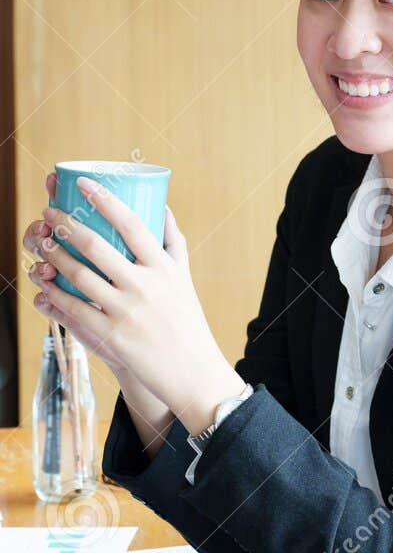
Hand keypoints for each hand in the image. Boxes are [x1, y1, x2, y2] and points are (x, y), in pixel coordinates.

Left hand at [24, 176, 243, 434]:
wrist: (191, 369)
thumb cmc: (186, 318)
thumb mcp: (184, 277)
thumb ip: (172, 241)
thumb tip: (162, 205)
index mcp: (163, 267)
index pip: (131, 224)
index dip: (104, 200)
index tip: (83, 183)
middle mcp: (145, 286)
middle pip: (96, 246)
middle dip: (66, 225)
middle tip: (50, 214)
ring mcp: (125, 312)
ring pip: (78, 276)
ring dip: (53, 256)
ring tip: (41, 243)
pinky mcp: (110, 336)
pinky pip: (72, 309)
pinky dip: (52, 294)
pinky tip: (42, 284)